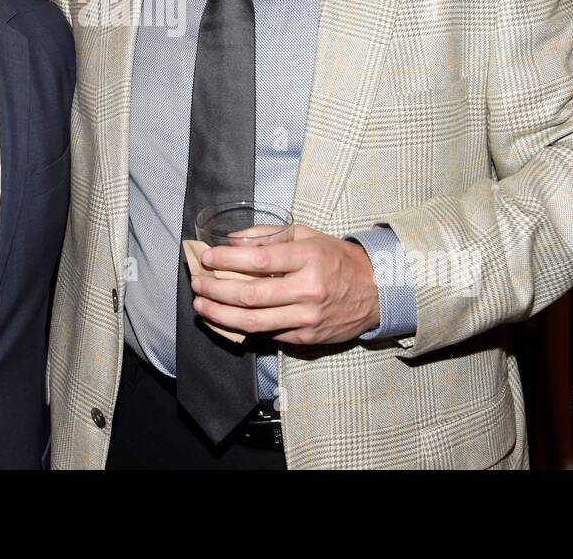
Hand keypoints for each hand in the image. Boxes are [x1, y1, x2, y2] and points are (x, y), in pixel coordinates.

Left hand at [191, 224, 379, 344]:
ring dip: (220, 315)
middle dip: (215, 290)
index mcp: (308, 258)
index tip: (206, 258)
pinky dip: (242, 327)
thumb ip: (269, 236)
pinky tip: (225, 319)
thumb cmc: (336, 258)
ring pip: (254, 322)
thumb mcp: (307, 235)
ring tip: (201, 307)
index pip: (257, 261)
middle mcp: (308, 290)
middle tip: (196, 284)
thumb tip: (232, 240)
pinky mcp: (307, 337)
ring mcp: (307, 317)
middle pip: (250, 295)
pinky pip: (268, 334)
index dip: (226, 260)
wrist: (376, 290)